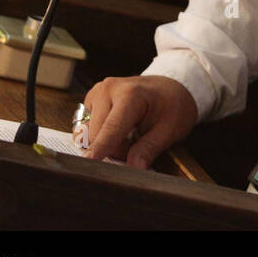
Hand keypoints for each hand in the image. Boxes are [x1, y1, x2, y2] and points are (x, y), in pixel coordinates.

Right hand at [82, 75, 197, 168]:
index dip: (100, 148)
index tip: (87, 162)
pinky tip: (117, 131)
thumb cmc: (173, 106)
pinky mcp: (90, 100)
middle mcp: (108, 89)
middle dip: (113, 150)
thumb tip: (135, 168)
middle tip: (136, 145)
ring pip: (86, 133)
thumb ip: (149, 149)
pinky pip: (84, 128)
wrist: (171, 88)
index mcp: (130, 94)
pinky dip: (99, 136)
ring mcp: (96, 93)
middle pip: (95, 135)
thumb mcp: (170, 129)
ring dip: (104, 143)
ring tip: (128, 136)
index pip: (111, 128)